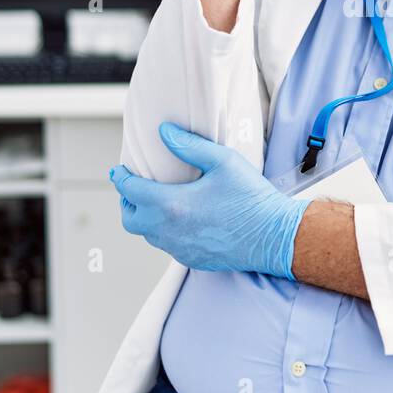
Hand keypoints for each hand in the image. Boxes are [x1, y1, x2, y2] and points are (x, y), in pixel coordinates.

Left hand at [109, 122, 308, 278]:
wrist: (275, 237)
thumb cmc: (252, 198)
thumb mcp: (223, 162)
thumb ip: (190, 146)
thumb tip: (164, 133)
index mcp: (172, 205)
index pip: (131, 191)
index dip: (120, 179)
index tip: (117, 171)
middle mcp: (169, 231)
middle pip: (130, 219)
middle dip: (126, 202)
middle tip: (133, 188)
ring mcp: (179, 249)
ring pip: (147, 235)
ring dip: (145, 218)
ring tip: (155, 202)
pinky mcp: (192, 259)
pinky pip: (167, 246)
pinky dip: (163, 232)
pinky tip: (179, 220)